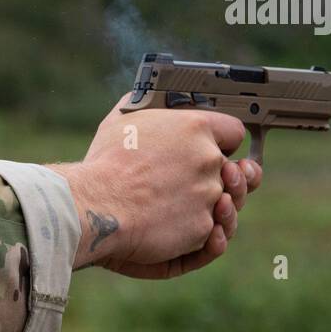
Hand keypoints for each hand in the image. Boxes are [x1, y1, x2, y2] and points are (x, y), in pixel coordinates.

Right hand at [48, 95, 262, 278]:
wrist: (97, 207)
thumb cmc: (105, 163)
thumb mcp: (122, 119)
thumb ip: (148, 108)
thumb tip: (149, 100)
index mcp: (195, 128)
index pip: (233, 131)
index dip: (223, 142)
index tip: (214, 148)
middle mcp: (210, 160)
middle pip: (230, 170)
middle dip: (214, 176)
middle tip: (190, 182)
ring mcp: (209, 195)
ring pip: (222, 203)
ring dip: (206, 205)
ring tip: (179, 205)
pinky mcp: (202, 227)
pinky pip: (208, 230)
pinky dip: (195, 231)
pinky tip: (173, 225)